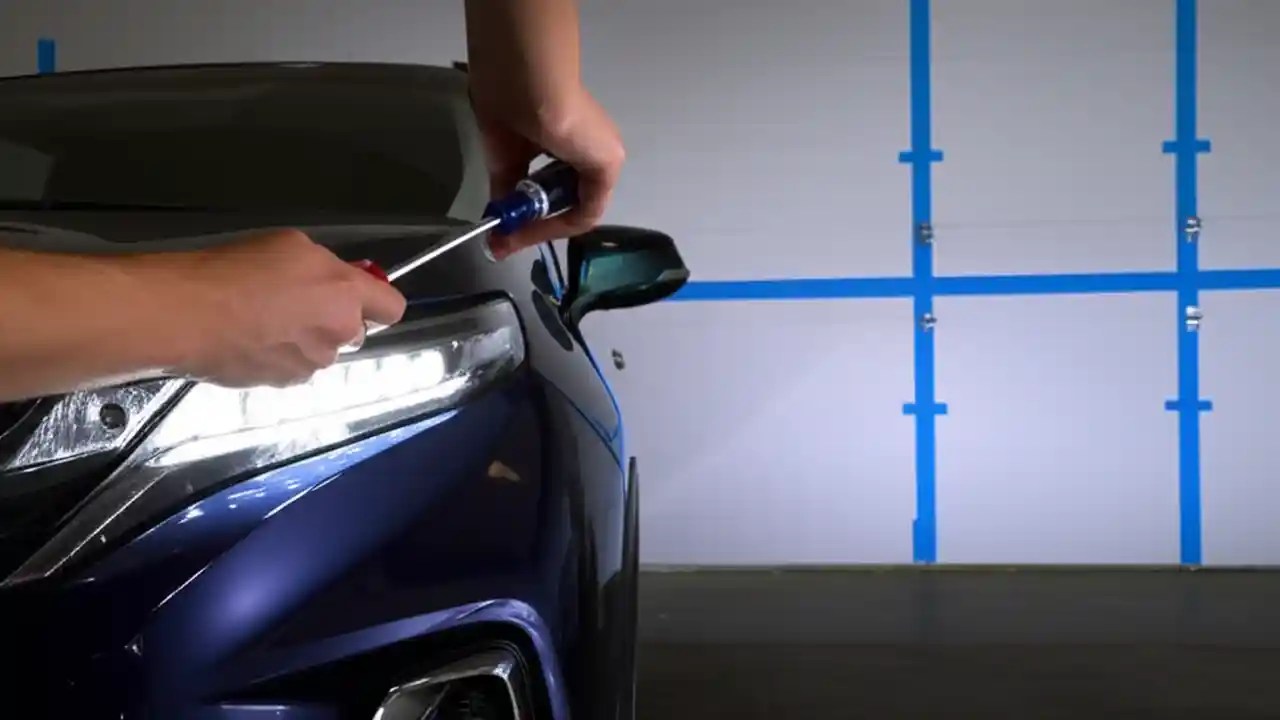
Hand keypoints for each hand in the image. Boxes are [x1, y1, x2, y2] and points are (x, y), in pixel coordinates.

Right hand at [155, 229, 405, 387]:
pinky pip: (290, 368)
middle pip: (353, 332)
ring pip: (320, 352)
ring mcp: (310, 364)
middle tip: (298, 302)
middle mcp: (337, 335)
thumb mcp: (292, 246)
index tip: (362, 295)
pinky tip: (249, 340)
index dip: (379, 301)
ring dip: (303, 340)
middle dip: (333, 320)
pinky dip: (277, 357)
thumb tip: (336, 280)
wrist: (187, 315)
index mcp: (347, 296)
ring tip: (263, 321)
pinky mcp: (282, 384)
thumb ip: (327, 268)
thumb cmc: (237, 270)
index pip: (392, 308)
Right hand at [471, 81, 625, 258]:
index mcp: (571, 139)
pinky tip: (533, 230)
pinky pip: (587, 208)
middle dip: (534, 226)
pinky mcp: (609, 163)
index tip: (502, 231)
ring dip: (543, 226)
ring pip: (576, 206)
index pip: (558, 188)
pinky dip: (559, 224)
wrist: (523, 86)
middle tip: (505, 240)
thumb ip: (508, 188)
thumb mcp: (506, 156)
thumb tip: (498, 220)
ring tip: (514, 236)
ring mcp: (604, 156)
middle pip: (568, 201)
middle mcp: (592, 148)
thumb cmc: (510, 105)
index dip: (531, 216)